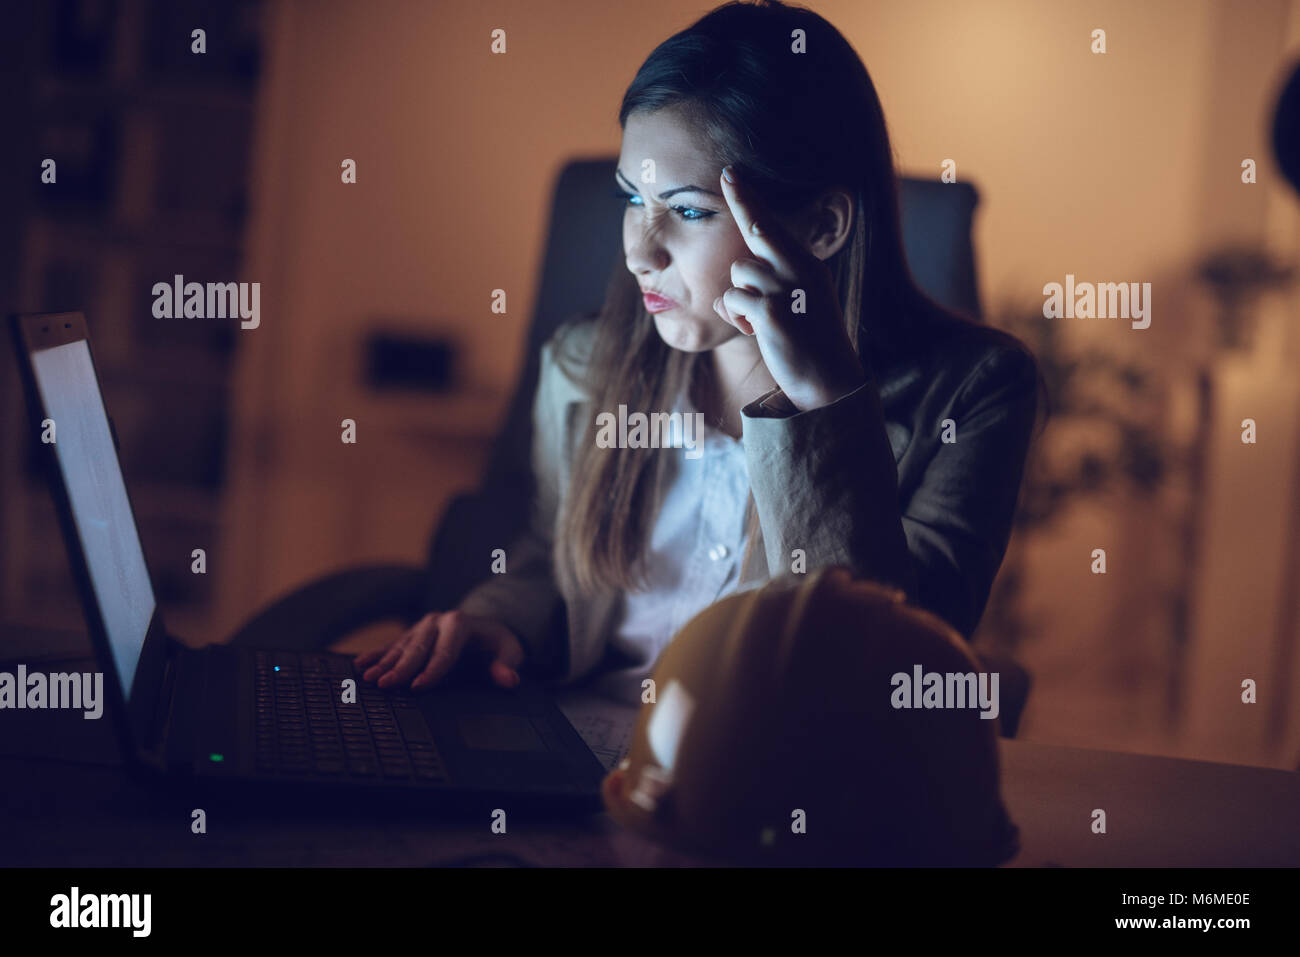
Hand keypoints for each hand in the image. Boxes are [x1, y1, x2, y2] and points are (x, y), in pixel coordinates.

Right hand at [354, 610, 523, 690]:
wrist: (485, 627)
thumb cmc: (497, 643)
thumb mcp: (510, 650)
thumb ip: (509, 664)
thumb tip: (509, 679)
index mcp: (460, 623)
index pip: (445, 651)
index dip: (432, 670)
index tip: (419, 686)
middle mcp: (437, 621)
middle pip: (418, 648)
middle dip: (401, 668)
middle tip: (386, 685)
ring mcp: (422, 626)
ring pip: (401, 646)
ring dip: (384, 663)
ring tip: (368, 678)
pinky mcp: (412, 634)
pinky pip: (392, 645)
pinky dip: (376, 655)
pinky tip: (361, 664)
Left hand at [714, 165, 865, 410]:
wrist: (827, 381)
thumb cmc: (810, 341)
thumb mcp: (803, 300)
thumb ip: (777, 279)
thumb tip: (741, 270)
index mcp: (809, 265)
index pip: (774, 226)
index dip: (749, 198)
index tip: (730, 173)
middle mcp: (800, 270)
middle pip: (757, 231)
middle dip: (742, 207)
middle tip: (727, 178)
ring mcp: (786, 289)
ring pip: (736, 274)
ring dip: (738, 298)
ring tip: (760, 320)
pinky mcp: (770, 312)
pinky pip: (731, 301)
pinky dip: (737, 318)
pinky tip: (757, 332)